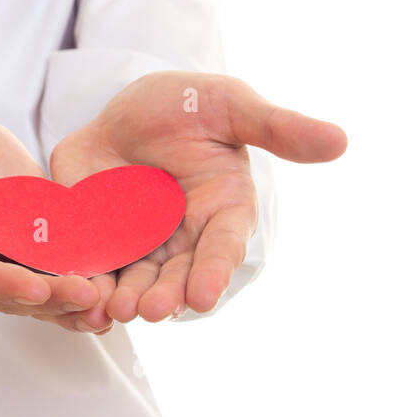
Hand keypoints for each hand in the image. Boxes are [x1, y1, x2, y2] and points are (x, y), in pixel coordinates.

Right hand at [0, 91, 108, 333]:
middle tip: (88, 297)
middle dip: (49, 298)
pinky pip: (56, 258)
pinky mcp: (26, 232)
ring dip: (72, 298)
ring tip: (109, 304)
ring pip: (37, 285)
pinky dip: (84, 271)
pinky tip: (116, 278)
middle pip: (8, 290)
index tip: (33, 290)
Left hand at [49, 72, 346, 322]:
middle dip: (166, 294)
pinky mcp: (100, 238)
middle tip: (153, 311)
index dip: (214, 272)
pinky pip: (93, 265)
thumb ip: (277, 128)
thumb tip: (340, 141)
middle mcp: (185, 236)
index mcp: (223, 209)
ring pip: (136, 279)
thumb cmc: (189, 105)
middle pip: (178, 274)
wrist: (128, 108)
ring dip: (127, 298)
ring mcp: (142, 241)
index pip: (222, 246)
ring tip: (116, 311)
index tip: (204, 298)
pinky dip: (85, 281)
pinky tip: (75, 293)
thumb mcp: (231, 106)